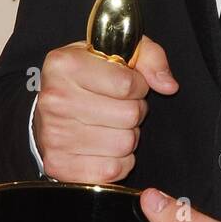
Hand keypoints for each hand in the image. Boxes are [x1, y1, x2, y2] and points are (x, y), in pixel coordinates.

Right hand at [34, 35, 177, 183]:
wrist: (52, 105)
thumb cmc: (89, 75)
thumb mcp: (119, 51)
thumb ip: (151, 57)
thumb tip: (168, 86)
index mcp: (65, 65)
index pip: (126, 84)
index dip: (139, 85)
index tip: (129, 84)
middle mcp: (55, 100)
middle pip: (129, 115)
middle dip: (134, 110)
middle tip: (120, 105)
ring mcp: (54, 135)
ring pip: (124, 144)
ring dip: (127, 135)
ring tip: (112, 124)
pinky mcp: (59, 164)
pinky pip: (112, 170)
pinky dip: (118, 161)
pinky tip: (106, 145)